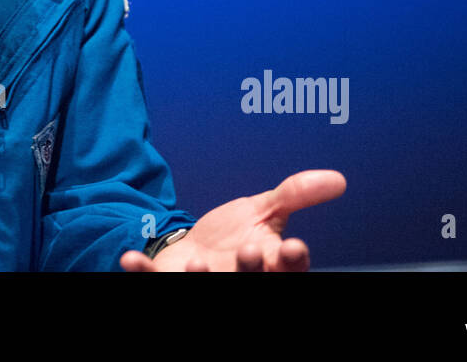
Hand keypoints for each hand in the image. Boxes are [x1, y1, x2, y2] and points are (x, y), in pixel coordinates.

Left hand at [119, 169, 345, 271]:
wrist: (195, 248)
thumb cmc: (235, 236)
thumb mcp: (264, 212)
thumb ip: (295, 196)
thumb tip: (337, 178)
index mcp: (269, 265)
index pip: (289, 268)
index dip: (292, 260)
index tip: (294, 247)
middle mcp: (241, 280)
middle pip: (252, 281)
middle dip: (251, 270)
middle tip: (249, 251)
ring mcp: (206, 285)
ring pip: (208, 288)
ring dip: (204, 279)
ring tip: (198, 263)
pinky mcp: (170, 284)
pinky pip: (154, 281)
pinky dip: (142, 271)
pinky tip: (129, 257)